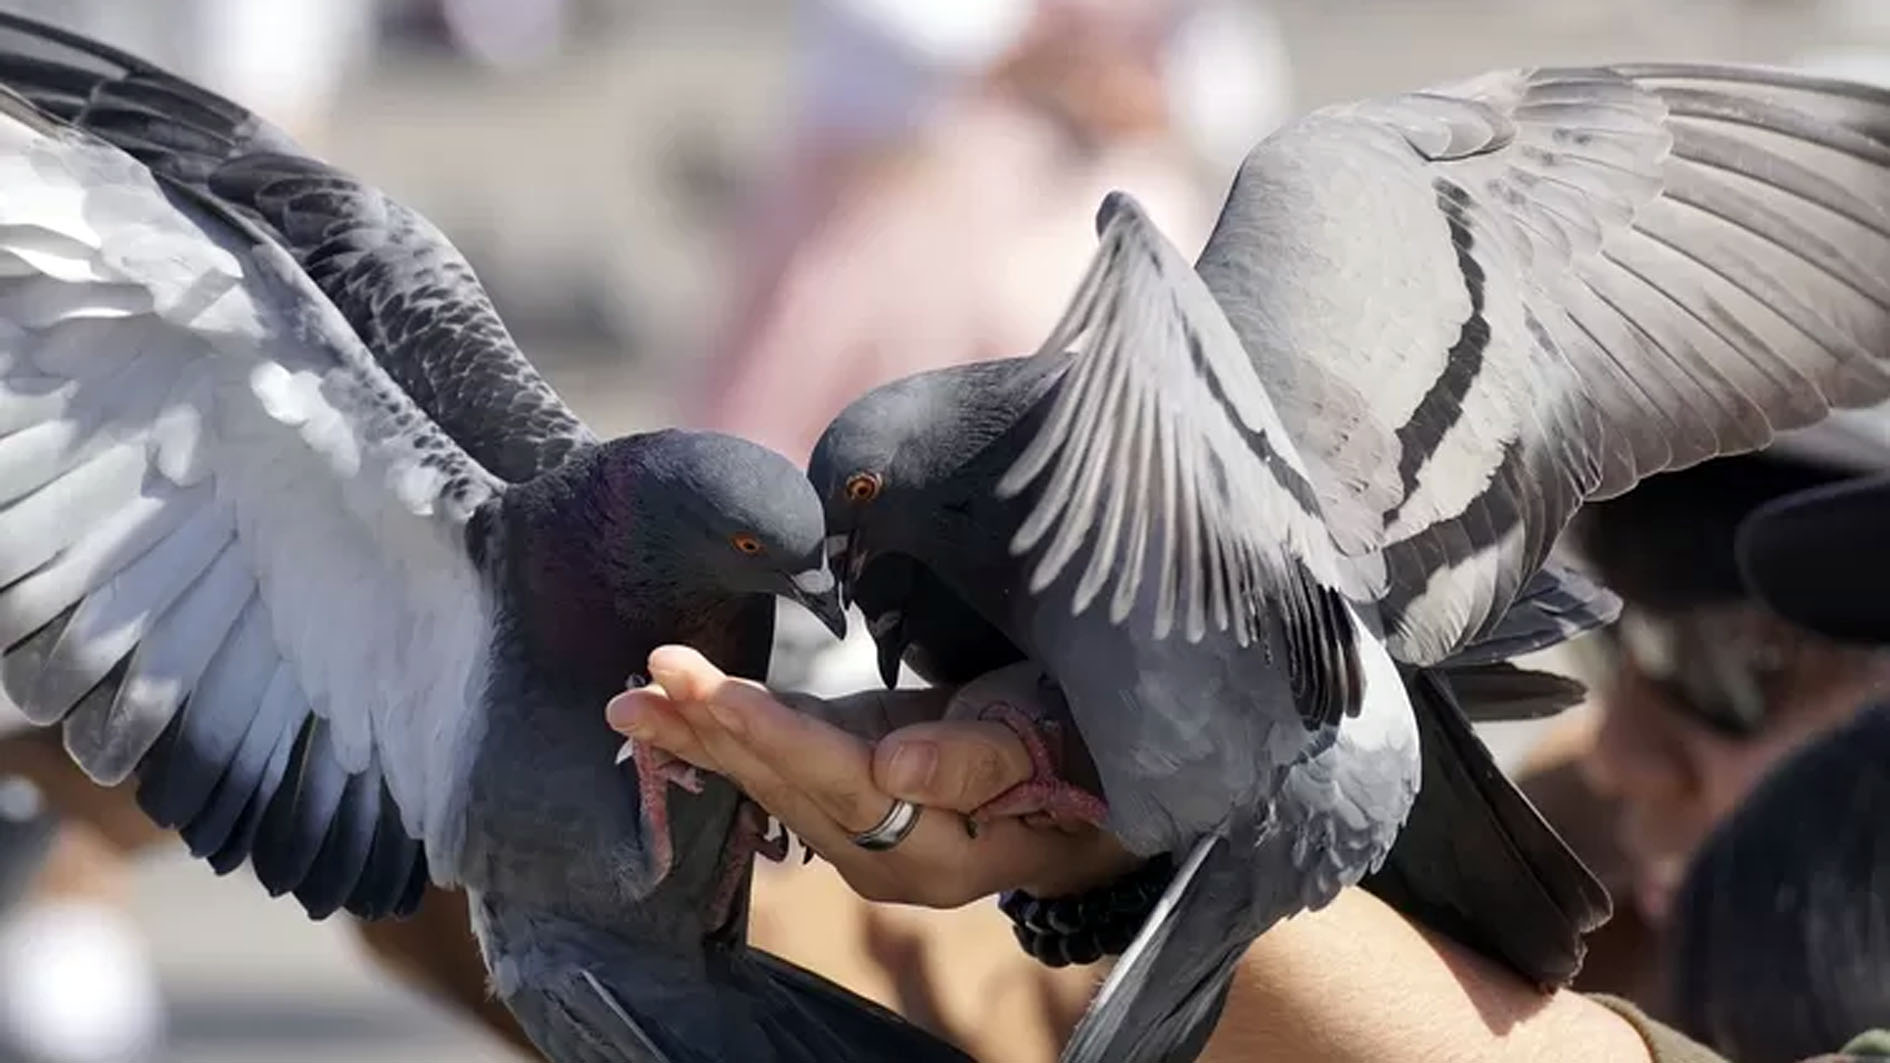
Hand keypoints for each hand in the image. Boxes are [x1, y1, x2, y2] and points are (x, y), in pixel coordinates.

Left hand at [606, 646, 1135, 907]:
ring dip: (701, 737)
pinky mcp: (854, 794)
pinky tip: (676, 716)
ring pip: (770, 779)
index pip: (834, 781)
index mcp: (931, 850)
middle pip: (785, 784)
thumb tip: (894, 770)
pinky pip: (782, 768)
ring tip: (635, 699)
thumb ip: (973, 763)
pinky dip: (728, 738)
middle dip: (710, 731)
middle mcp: (882, 855)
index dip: (766, 731)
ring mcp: (862, 831)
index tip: (700, 688)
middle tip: (642, 680)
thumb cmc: (1084, 753)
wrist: (1096, 785)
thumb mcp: (1046, 745)